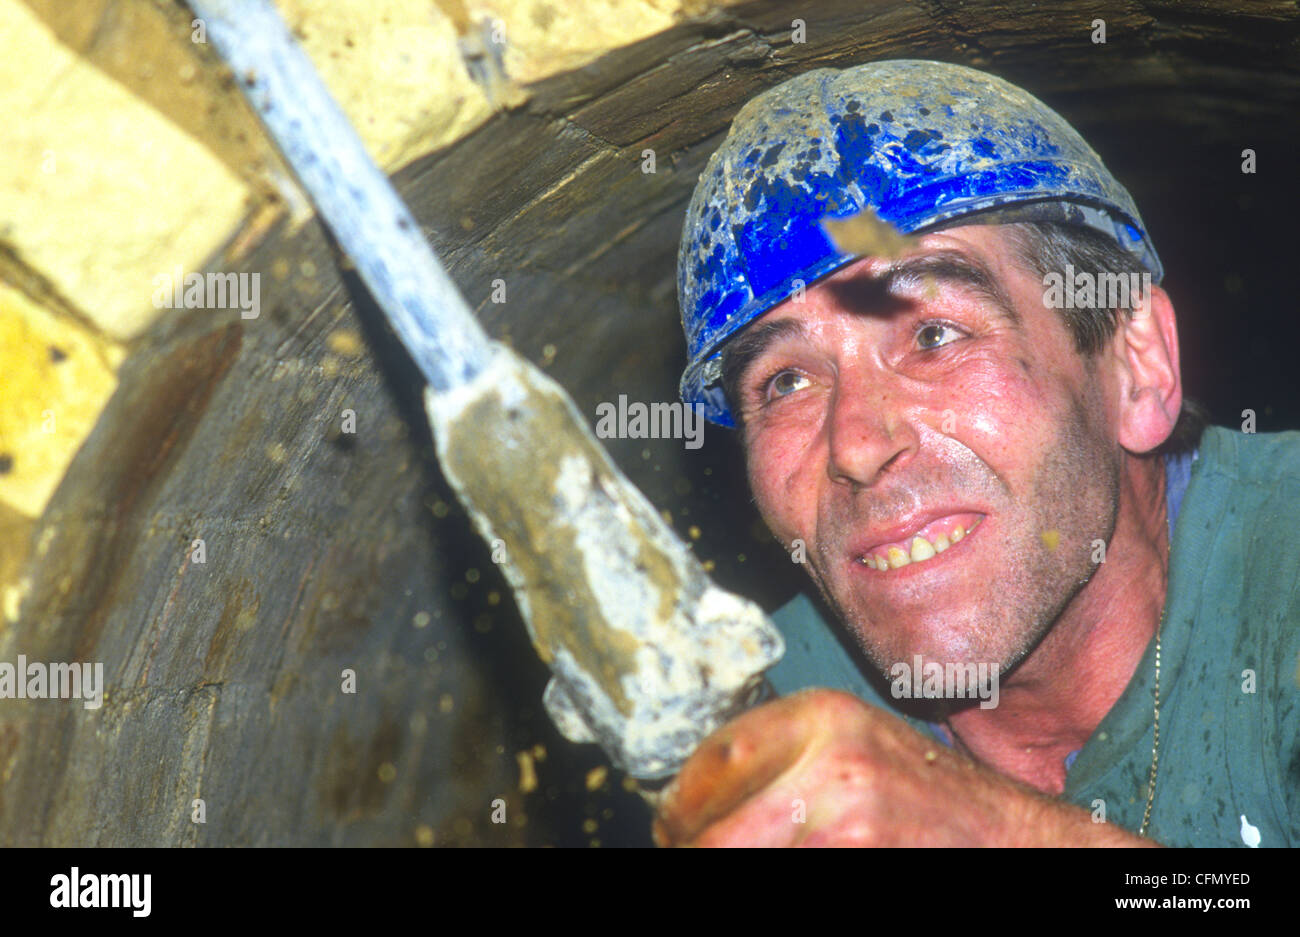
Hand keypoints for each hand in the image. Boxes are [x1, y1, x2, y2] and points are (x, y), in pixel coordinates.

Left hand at [652, 688, 1152, 846]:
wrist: (1009, 837)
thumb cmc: (927, 792)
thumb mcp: (852, 741)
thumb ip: (780, 749)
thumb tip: (691, 787)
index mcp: (820, 713)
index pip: (712, 759)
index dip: (679, 800)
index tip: (670, 821)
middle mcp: (829, 760)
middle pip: (710, 827)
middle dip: (690, 845)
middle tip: (683, 849)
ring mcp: (845, 821)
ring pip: (735, 854)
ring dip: (723, 861)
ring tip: (728, 859)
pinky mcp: (857, 863)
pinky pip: (787, 872)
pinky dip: (768, 873)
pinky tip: (785, 866)